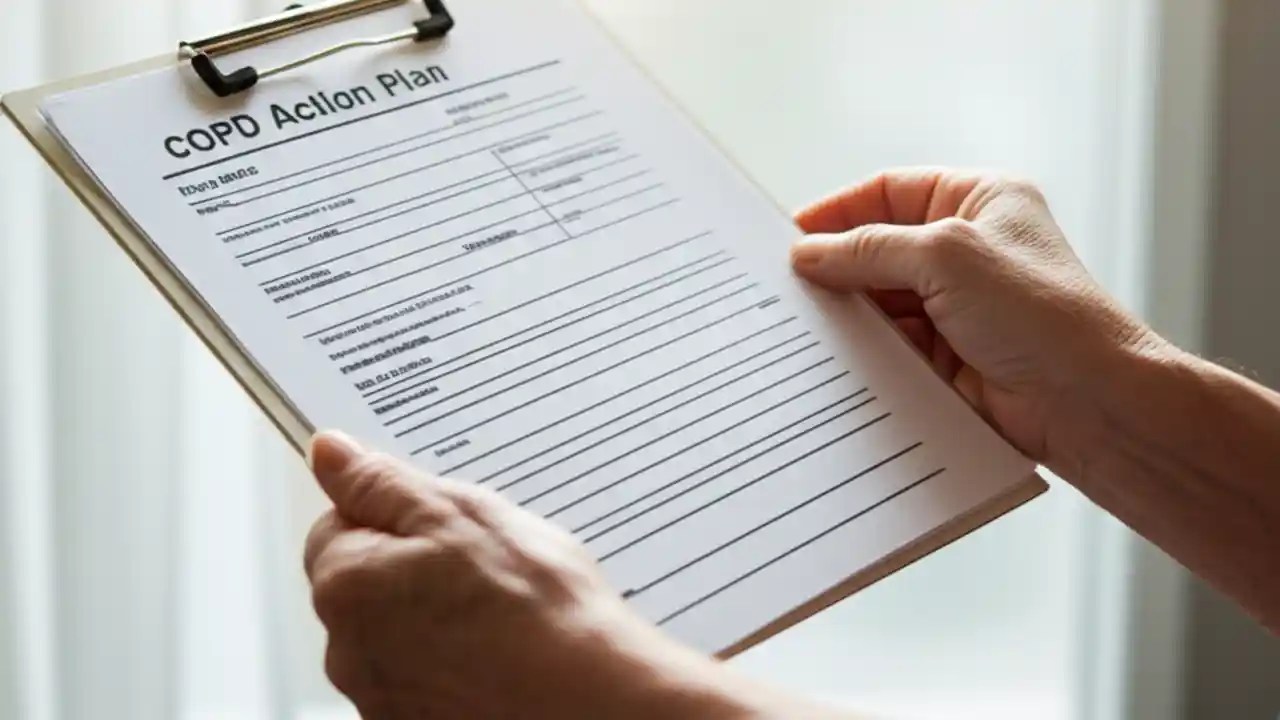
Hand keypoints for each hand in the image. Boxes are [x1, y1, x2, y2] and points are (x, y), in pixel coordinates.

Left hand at [303, 431, 796, 719]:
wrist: (592, 703)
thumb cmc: (538, 613)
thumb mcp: (460, 515)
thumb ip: (382, 483)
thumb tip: (330, 452)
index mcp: (345, 585)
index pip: (339, 523)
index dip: (397, 513)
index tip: (444, 521)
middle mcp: (347, 652)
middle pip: (369, 582)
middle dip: (417, 565)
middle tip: (485, 563)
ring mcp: (382, 698)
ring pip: (401, 633)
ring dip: (439, 618)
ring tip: (505, 613)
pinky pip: (428, 676)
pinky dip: (458, 663)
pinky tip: (503, 654)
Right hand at [790, 168, 1164, 465]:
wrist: (1090, 402)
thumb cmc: (1041, 313)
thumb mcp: (946, 255)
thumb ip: (870, 248)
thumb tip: (809, 252)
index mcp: (979, 201)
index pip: (889, 192)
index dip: (839, 211)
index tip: (792, 237)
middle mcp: (966, 250)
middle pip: (878, 249)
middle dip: (838, 268)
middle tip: (788, 287)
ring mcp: (957, 306)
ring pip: (880, 302)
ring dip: (850, 315)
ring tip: (808, 326)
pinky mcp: (947, 356)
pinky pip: (889, 347)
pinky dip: (865, 353)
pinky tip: (837, 359)